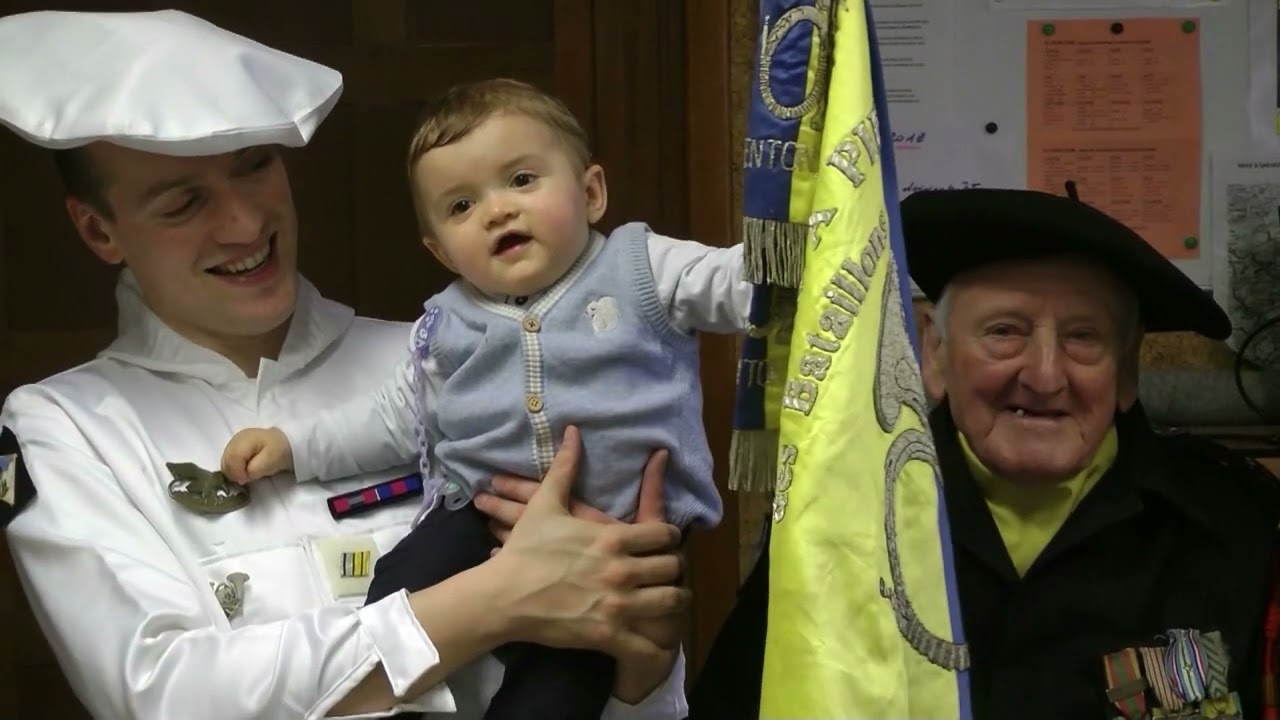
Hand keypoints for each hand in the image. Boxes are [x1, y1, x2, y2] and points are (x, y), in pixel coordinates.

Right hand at [221, 427, 292, 484]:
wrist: (285, 444)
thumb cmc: (279, 452)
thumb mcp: (270, 462)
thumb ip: (254, 470)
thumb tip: (242, 477)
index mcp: (245, 440)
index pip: (232, 458)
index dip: (237, 472)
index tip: (246, 480)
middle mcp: (235, 439)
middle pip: (225, 461)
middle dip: (234, 473)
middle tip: (246, 479)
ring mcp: (233, 443)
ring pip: (224, 462)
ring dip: (232, 472)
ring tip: (246, 475)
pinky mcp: (233, 448)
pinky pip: (227, 462)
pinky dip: (233, 469)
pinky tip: (243, 471)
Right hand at [483, 427, 687, 670]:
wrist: (502, 596)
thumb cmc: (525, 550)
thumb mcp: (545, 504)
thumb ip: (565, 468)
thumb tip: (574, 432)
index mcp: (613, 538)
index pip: (665, 534)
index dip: (669, 537)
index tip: (666, 541)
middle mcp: (622, 570)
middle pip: (672, 567)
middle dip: (674, 569)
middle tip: (671, 571)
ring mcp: (616, 604)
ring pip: (668, 602)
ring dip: (674, 601)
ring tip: (673, 600)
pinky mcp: (607, 634)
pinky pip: (645, 646)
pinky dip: (657, 649)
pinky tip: (662, 646)